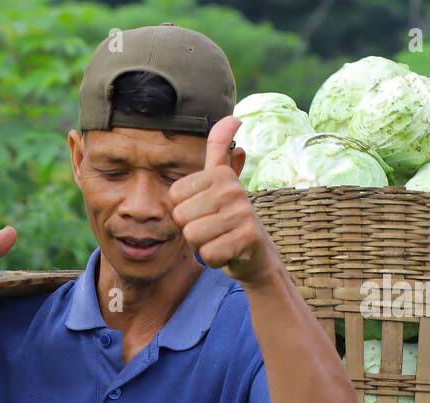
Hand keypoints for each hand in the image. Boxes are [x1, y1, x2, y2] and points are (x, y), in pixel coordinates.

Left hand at [168, 115, 279, 286]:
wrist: (256, 254)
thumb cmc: (229, 216)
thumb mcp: (221, 181)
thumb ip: (219, 149)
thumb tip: (232, 117)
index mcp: (220, 174)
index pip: (174, 197)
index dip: (184, 211)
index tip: (206, 211)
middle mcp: (233, 189)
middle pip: (181, 217)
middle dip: (192, 229)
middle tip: (213, 228)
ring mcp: (243, 213)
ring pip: (193, 236)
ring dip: (203, 244)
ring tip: (220, 238)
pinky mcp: (247, 238)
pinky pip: (208, 254)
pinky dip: (214, 259)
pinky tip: (228, 252)